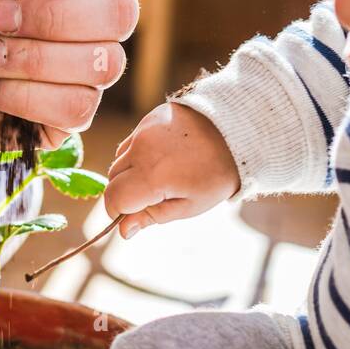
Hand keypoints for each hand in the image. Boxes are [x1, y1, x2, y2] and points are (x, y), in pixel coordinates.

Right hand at [104, 102, 239, 237]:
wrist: (237, 133)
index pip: (113, 199)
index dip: (119, 212)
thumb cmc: (215, 176)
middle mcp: (142, 150)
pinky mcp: (149, 118)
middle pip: (112, 179)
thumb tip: (124, 230)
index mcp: (152, 177)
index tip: (133, 215)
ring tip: (159, 175)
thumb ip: (151, 217)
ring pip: (119, 159)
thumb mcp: (188, 205)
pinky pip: (130, 142)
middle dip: (125, 192)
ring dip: (129, 172)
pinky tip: (161, 157)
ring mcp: (144, 130)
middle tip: (153, 196)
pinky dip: (137, 154)